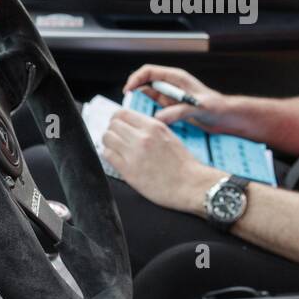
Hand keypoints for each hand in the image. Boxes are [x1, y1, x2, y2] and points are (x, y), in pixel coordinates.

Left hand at [102, 109, 221, 213]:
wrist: (191, 185)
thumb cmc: (183, 164)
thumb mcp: (168, 136)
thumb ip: (150, 129)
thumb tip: (131, 126)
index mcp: (154, 127)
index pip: (122, 113)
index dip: (117, 119)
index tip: (118, 125)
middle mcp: (142, 137)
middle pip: (113, 125)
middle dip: (112, 131)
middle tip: (116, 138)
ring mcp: (134, 154)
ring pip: (107, 138)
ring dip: (109, 143)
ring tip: (115, 148)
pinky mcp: (128, 171)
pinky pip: (107, 155)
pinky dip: (109, 155)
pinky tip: (116, 159)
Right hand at [122, 64, 248, 135]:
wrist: (227, 117)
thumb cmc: (217, 107)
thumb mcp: (198, 108)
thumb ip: (178, 112)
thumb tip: (158, 118)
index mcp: (176, 78)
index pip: (149, 72)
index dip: (136, 79)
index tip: (128, 90)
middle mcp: (171, 86)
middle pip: (145, 85)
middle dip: (135, 95)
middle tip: (129, 109)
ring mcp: (171, 98)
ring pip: (148, 99)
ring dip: (142, 107)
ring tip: (138, 118)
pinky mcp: (172, 109)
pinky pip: (155, 110)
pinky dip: (150, 116)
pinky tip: (149, 124)